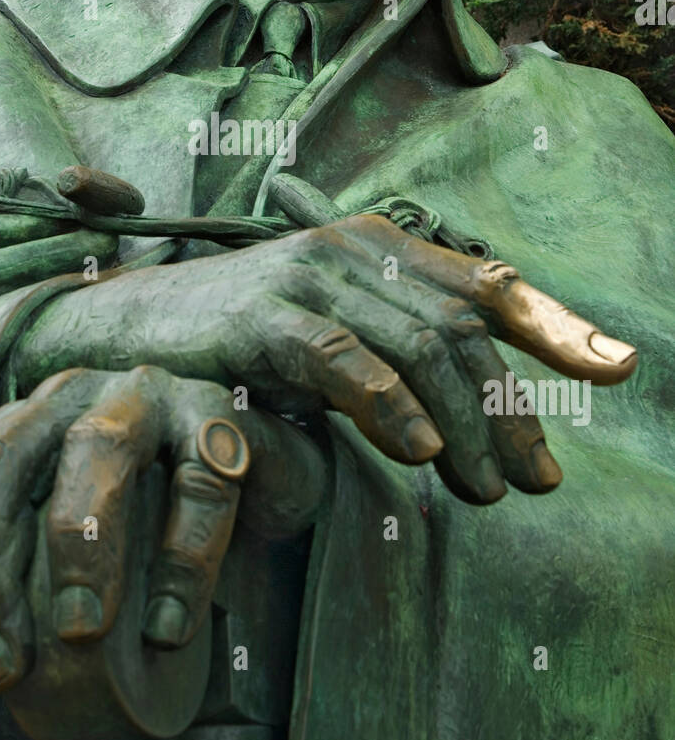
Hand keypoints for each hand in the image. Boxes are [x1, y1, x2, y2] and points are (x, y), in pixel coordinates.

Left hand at [0, 367, 325, 712]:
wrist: (261, 489)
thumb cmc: (143, 531)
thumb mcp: (57, 577)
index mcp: (16, 430)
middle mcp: (66, 400)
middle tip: (2, 663)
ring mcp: (142, 397)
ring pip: (98, 450)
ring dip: (85, 546)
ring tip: (82, 633)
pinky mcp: (217, 416)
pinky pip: (200, 477)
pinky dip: (185, 557)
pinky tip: (171, 624)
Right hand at [13, 214, 636, 505]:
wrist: (123, 328)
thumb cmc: (236, 337)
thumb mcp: (330, 334)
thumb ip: (397, 352)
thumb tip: (476, 411)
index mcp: (378, 248)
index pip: (485, 284)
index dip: (556, 324)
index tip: (616, 368)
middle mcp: (351, 251)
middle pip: (460, 329)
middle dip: (510, 409)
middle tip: (536, 481)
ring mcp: (305, 278)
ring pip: (414, 345)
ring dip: (465, 423)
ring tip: (487, 491)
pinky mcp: (259, 316)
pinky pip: (340, 359)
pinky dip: (387, 404)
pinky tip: (418, 452)